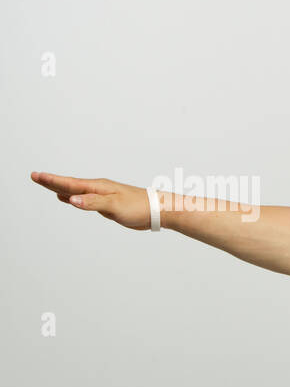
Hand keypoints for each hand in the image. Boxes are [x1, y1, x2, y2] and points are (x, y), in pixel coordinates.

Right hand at [30, 172, 152, 229]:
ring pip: (76, 191)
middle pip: (70, 185)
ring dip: (60, 188)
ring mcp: (102, 196)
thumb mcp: (114, 206)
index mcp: (98, 188)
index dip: (52, 181)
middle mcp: (98, 189)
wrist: (158, 210)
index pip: (69, 184)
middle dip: (51, 181)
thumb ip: (93, 203)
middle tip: (34, 176)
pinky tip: (69, 199)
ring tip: (46, 184)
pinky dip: (73, 197)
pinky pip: (85, 198)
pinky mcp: (107, 204)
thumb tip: (71, 199)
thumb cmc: (139, 207)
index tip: (36, 176)